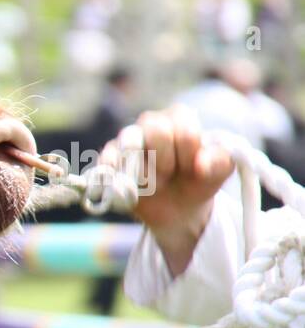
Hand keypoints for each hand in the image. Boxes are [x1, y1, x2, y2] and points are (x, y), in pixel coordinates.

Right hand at [99, 105, 233, 275]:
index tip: (193, 169)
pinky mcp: (109, 160)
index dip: (189, 152)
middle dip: (165, 160)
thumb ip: (219, 162)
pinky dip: (117, 177)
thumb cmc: (199, 181)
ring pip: (128, 145)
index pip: (183, 125)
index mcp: (179, 118)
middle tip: (169, 176)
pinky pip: (107, 162)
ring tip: (153, 186)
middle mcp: (150, 123)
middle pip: (155, 129)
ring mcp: (127, 141)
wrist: (178, 209)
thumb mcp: (220, 172)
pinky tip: (131, 189)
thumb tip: (201, 164)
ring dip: (143, 172)